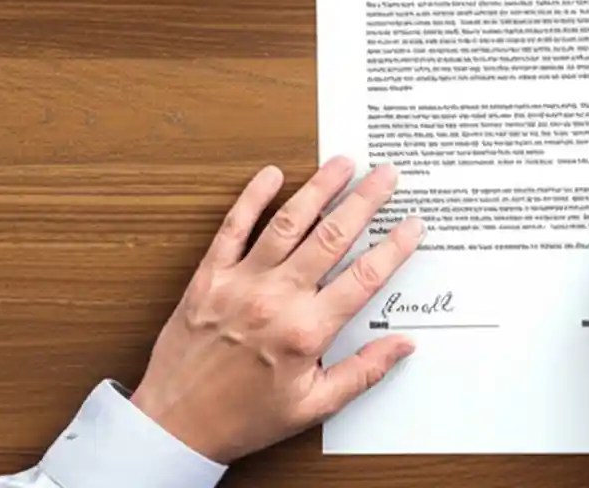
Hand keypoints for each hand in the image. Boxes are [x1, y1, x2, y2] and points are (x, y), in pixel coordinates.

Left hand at [130, 158, 424, 463]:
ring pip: (288, 223)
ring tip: (341, 164)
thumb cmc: (244, 417)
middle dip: (365, 201)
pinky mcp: (209, 277)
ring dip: (319, 188)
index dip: (394, 246)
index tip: (412, 224)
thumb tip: (402, 345)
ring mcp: (241, 283)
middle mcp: (276, 300)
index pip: (364, 277)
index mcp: (306, 332)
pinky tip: (270, 175)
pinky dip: (252, 198)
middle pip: (332, 237)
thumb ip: (363, 372)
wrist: (176, 424)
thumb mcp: (313, 405)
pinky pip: (233, 228)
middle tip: (386, 175)